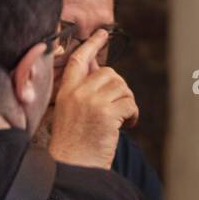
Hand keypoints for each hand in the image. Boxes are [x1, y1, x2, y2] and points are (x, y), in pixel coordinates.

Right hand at [48, 29, 138, 168]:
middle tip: (120, 107)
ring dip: (128, 103)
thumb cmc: (73, 144)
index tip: (102, 33)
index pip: (79, 60)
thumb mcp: (69, 112)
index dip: (92, 45)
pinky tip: (126, 126)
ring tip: (121, 120)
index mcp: (65, 92)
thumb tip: (100, 71)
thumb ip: (82, 91)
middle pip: (109, 74)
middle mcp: (77, 93)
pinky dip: (133, 115)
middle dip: (120, 88)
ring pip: (122, 88)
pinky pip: (130, 104)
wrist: (72, 165)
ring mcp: (91, 102)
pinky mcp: (106, 113)